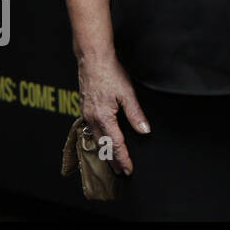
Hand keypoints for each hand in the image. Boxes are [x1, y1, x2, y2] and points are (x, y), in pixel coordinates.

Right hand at [77, 53, 149, 175]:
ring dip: (104, 151)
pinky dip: (97, 139)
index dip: (123, 158)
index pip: (115, 144)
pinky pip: (91, 130)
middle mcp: (92, 118)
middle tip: (121, 171)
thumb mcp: (128, 93)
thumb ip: (136, 114)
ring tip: (112, 161)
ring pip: (95, 139)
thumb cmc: (110, 73)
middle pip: (103, 146)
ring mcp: (87, 114)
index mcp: (104, 117)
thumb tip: (145, 130)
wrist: (93, 59)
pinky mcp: (85, 108)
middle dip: (112, 160)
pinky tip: (101, 140)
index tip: (128, 169)